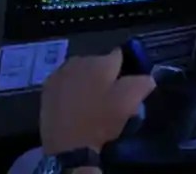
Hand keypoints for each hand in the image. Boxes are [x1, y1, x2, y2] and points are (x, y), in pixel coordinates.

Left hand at [40, 48, 155, 154]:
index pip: (118, 55)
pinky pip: (65, 79)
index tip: (129, 80)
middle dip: (105, 73)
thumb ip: (140, 84)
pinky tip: (75, 100)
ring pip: (80, 69)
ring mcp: (60, 71)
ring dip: (87, 78)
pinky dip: (72, 86)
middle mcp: (78, 60)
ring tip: (93, 98)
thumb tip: (147, 76)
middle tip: (111, 93)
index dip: (126, 66)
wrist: (66, 142)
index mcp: (100, 62)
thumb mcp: (128, 103)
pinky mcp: (48, 84)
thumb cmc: (100, 120)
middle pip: (98, 61)